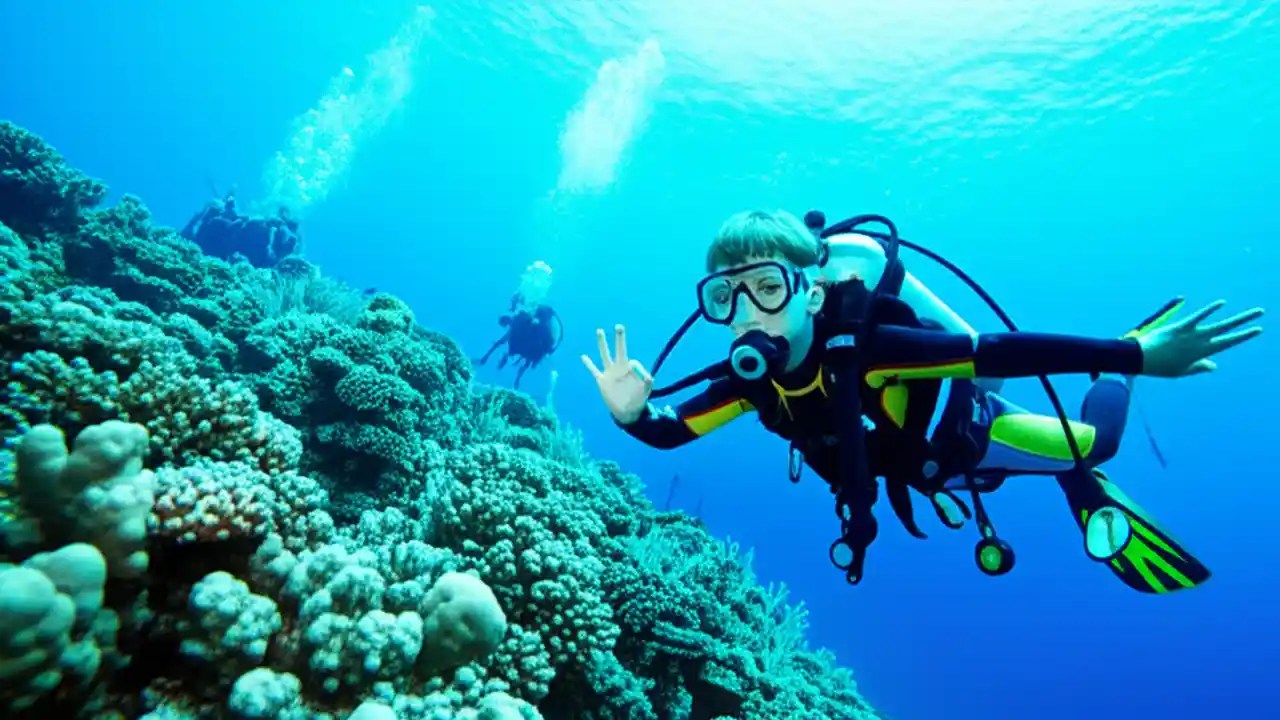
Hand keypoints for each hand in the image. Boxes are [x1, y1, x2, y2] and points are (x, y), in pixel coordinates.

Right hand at [581, 324, 653, 424]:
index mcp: (631, 369)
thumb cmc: (638, 399)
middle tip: (619, 326)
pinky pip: (594, 370)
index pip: (632, 361)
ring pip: (604, 355)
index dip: (636, 367)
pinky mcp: (602, 381)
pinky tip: (583, 356)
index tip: (639, 376)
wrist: (627, 411)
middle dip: (619, 338)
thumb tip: (645, 372)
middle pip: (619, 350)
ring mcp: (610, 373)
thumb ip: (647, 381)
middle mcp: (620, 368)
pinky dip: (589, 364)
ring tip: (600, 330)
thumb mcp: (646, 390)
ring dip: (602, 343)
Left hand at [1138, 300, 1263, 376]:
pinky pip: (1198, 317)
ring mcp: (1193, 335)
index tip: (1257, 329)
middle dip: (1246, 323)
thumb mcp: (1182, 370)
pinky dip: (1209, 310)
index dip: (1243, 335)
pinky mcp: (1181, 327)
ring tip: (1253, 312)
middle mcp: (1201, 343)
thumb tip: (1214, 366)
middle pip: (1228, 331)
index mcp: (1202, 353)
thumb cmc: (1160, 366)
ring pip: (1221, 325)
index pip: (1228, 342)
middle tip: (1260, 314)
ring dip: (1238, 318)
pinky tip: (1222, 303)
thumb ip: (1199, 367)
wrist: (1142, 359)